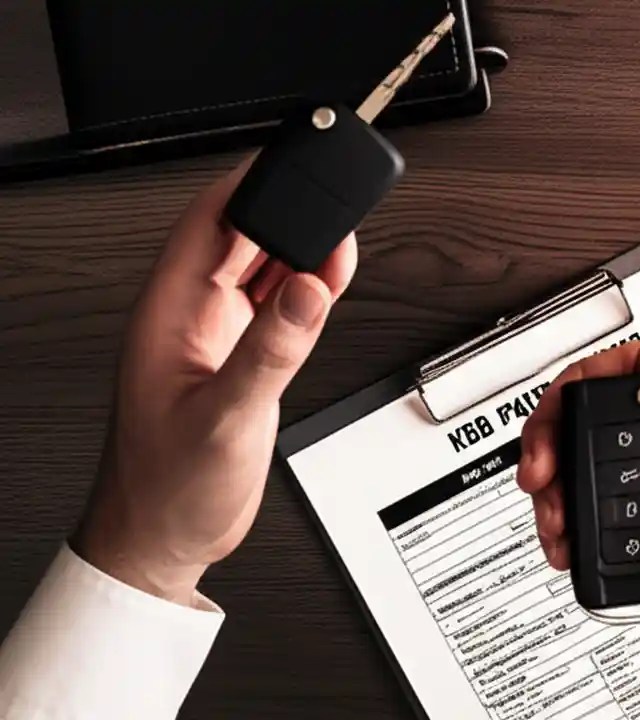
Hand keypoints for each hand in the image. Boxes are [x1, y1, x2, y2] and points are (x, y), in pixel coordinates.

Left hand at [72, 164, 356, 605]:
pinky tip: (327, 281)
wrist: (163, 542)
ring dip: (300, 251)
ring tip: (341, 239)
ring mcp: (215, 338)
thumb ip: (270, 351)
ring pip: (262, 270)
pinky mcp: (241, 361)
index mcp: (168, 316)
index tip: (288, 161)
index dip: (246, 185)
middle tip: (333, 199)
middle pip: (241, 238)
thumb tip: (306, 289)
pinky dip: (305, 291)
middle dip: (286, 213)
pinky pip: (276, 308)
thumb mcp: (225, 418)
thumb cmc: (166, 490)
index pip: (206, 224)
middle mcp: (190, 319)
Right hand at [518, 314, 639, 670]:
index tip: (564, 410)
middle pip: (598, 410)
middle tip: (542, 472)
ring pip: (583, 456)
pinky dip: (565, 517)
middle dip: (557, 437)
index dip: (591, 380)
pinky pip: (585, 502)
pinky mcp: (638, 519)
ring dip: (556, 483)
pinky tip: (567, 538)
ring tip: (556, 517)